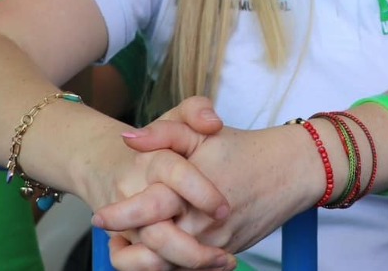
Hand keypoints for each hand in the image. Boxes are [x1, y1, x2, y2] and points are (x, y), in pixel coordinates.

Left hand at [99, 104, 319, 264]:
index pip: (148, 208)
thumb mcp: (201, 129)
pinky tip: (156, 255)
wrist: (290, 170)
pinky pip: (192, 267)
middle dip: (128, 249)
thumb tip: (128, 138)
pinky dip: (171, 264)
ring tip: (125, 251)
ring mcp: (214, 241)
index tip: (98, 217)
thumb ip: (163, 131)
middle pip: (156, 246)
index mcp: (190, 189)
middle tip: (108, 240)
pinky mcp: (225, 251)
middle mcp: (200, 221)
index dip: (121, 215)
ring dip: (146, 261)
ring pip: (172, 263)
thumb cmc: (241, 147)